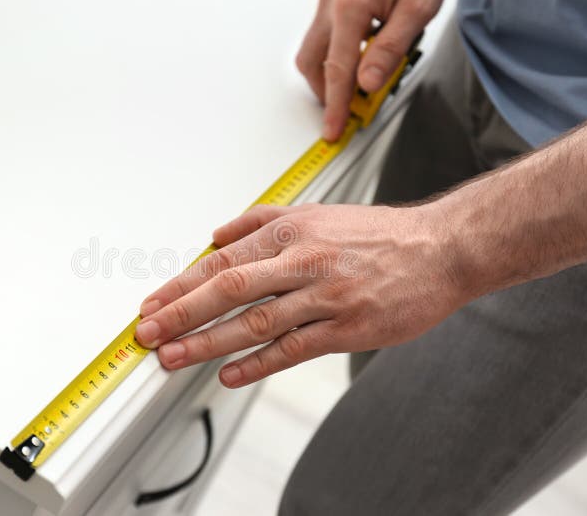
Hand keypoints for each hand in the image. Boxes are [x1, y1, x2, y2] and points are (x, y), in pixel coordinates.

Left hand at [135, 202, 468, 387]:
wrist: (439, 250)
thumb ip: (261, 219)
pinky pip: (294, 348)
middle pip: (229, 288)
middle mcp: (303, 259)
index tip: (152, 305)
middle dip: (181, 314)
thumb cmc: (376, 234)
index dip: (180, 286)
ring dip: (208, 342)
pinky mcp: (348, 326)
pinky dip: (257, 363)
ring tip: (174, 357)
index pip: (221, 261)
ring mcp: (326, 295)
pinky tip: (229, 375)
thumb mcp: (315, 212)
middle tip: (147, 334)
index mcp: (290, 231)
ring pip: (255, 321)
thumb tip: (215, 236)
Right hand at [297, 0, 446, 139]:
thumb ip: (391, 48)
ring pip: (312, 47)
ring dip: (329, 71)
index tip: (333, 129)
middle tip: (347, 110)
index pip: (339, 69)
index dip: (336, 105)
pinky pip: (323, 30)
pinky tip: (361, 50)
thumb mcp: (419, 7)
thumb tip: (368, 83)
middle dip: (326, 91)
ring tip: (359, 81)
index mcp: (351, 5)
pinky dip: (336, 50)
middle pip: (313, 61)